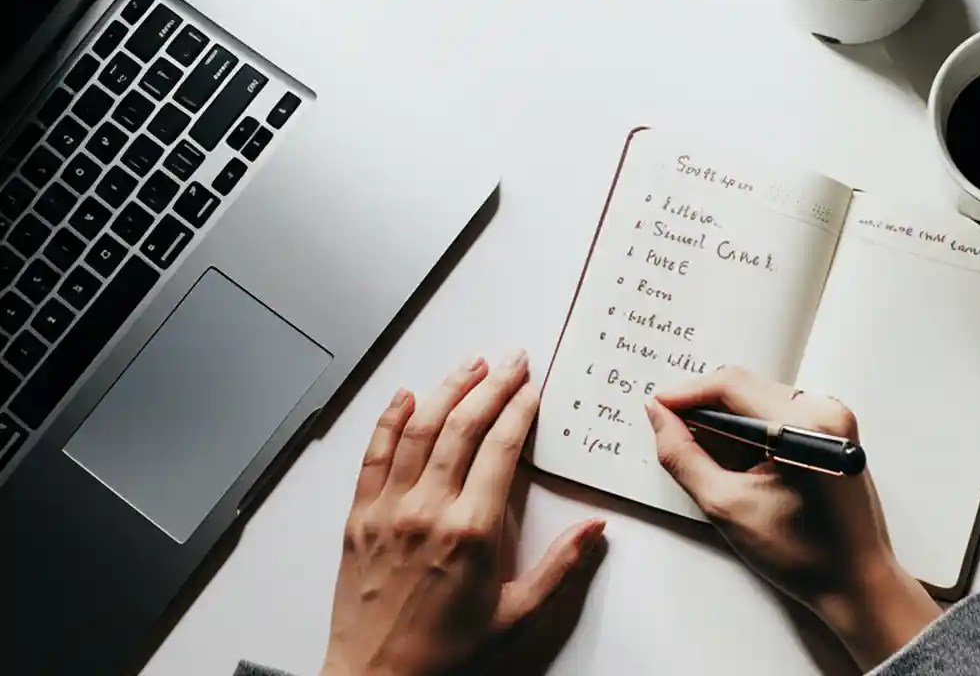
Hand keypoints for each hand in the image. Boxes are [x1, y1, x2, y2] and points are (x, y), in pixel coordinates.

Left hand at [322, 351, 605, 675]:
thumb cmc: (444, 656)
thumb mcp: (516, 617)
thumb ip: (560, 568)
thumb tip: (594, 529)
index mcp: (471, 532)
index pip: (500, 448)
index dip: (519, 410)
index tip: (532, 390)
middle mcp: (427, 511)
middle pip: (462, 426)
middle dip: (492, 384)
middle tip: (512, 360)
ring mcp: (388, 510)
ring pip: (418, 429)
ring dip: (447, 389)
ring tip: (471, 364)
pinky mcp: (358, 517)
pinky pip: (373, 455)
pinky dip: (389, 419)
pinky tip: (404, 397)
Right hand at [645, 367, 939, 669]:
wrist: (856, 583)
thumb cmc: (802, 555)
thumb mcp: (726, 506)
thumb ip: (683, 456)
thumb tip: (658, 416)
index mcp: (805, 425)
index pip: (731, 385)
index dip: (686, 393)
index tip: (656, 407)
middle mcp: (825, 410)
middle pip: (745, 387)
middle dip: (704, 410)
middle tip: (674, 438)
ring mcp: (834, 418)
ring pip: (758, 399)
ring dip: (727, 423)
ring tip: (715, 465)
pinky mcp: (834, 431)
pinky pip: (778, 414)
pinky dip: (750, 432)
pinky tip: (742, 466)